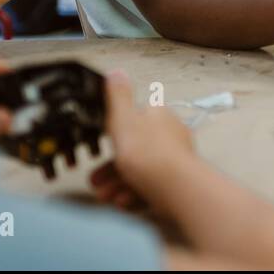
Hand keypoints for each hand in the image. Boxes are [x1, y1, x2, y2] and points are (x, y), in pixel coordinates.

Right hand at [91, 69, 196, 214]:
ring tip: (107, 197)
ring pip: (140, 171)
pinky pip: (151, 187)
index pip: (130, 123)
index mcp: (157, 115)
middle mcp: (170, 134)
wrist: (176, 188)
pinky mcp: (178, 181)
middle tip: (96, 183)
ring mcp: (176, 159)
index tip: (95, 154)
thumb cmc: (147, 152)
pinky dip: (135, 194)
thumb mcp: (124, 119)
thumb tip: (116, 71)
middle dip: (111, 168)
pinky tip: (125, 202)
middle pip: (133, 150)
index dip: (110, 139)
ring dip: (119, 184)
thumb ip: (118, 97)